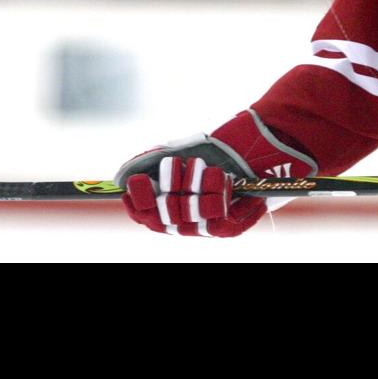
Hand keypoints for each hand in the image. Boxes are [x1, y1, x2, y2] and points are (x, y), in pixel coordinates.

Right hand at [115, 110, 315, 237]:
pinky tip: (221, 178)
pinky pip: (218, 221)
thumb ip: (147, 161)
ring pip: (190, 215)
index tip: (137, 181)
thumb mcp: (178, 151)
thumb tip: (120, 178)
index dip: (138, 201)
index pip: (143, 214)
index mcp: (167, 207)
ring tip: (206, 167)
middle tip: (182, 163)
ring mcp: (206, 226)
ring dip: (195, 186)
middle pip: (165, 214)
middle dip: (171, 184)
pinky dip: (217, 194)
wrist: (257, 150)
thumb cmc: (215, 153)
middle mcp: (184, 221)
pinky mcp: (229, 227)